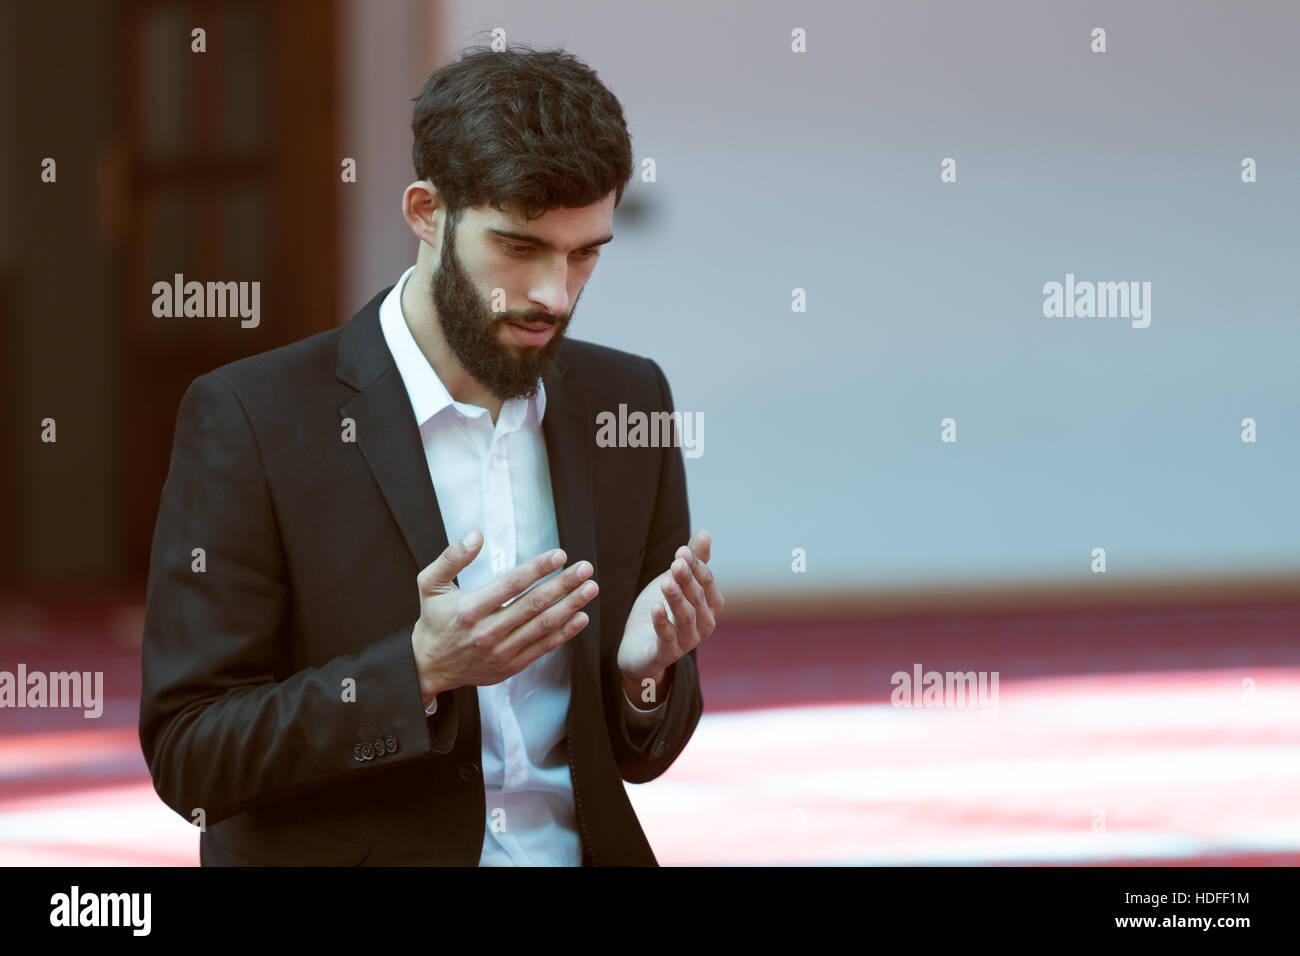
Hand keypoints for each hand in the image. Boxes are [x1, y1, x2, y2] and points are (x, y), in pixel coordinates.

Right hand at [410, 531, 598, 706]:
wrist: (429, 667)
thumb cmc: (433, 621)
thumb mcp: (430, 584)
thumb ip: (451, 558)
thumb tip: (476, 536)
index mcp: (470, 609)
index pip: (512, 584)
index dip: (539, 568)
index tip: (560, 555)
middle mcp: (488, 631)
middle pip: (534, 604)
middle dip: (563, 584)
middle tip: (585, 568)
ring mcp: (501, 651)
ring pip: (543, 626)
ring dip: (570, 605)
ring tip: (590, 588)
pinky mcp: (511, 665)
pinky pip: (543, 648)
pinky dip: (565, 633)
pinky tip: (581, 617)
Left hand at [617, 530, 723, 697]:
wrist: (639, 648)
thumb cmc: (663, 611)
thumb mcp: (675, 582)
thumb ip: (692, 561)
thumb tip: (705, 533)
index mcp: (709, 606)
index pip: (707, 582)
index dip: (696, 566)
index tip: (681, 551)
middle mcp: (703, 624)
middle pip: (697, 598)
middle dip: (687, 580)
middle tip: (676, 563)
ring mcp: (686, 641)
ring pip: (685, 617)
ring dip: (677, 599)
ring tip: (666, 582)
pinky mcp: (665, 653)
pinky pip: (667, 638)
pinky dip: (662, 622)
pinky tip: (655, 607)